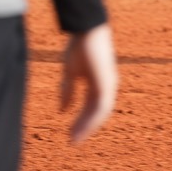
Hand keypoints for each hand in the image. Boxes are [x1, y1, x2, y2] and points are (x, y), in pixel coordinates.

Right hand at [60, 23, 118, 143]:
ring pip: (100, 113)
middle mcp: (107, 87)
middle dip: (84, 127)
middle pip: (97, 113)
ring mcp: (109, 86)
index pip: (91, 107)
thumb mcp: (70, 72)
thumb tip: (62, 110)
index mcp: (98, 84)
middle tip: (73, 141)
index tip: (69, 133)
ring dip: (87, 127)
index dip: (80, 120)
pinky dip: (92, 119)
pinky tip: (82, 127)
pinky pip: (102, 107)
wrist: (86, 30)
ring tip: (75, 138)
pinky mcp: (107, 84)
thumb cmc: (79, 47)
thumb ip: (68, 91)